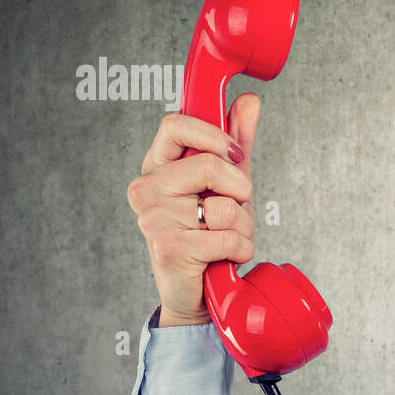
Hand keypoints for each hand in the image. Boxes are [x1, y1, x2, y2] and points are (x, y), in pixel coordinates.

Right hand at [126, 94, 259, 326]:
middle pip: (210, 164)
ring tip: (227, 237)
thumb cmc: (211, 234)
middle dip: (241, 192)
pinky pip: (228, 237)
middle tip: (235, 210)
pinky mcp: (168, 248)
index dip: (214, 135)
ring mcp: (152, 219)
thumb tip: (248, 101)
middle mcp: (146, 189)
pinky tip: (226, 257)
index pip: (175, 124)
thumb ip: (236, 143)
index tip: (235, 155)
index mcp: (156, 166)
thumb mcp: (227, 183)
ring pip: (225, 207)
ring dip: (243, 227)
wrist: (200, 293)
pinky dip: (241, 249)